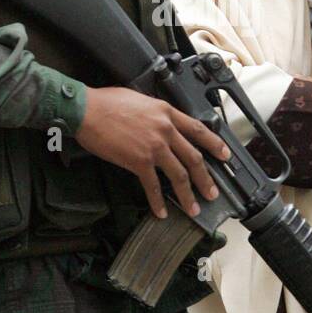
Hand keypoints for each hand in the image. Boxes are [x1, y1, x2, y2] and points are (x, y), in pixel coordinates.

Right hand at [75, 87, 229, 219]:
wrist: (87, 110)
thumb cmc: (107, 103)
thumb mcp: (140, 100)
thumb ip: (155, 113)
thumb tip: (159, 123)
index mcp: (166, 113)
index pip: (198, 129)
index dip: (214, 144)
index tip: (225, 155)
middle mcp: (165, 130)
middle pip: (194, 158)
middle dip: (205, 179)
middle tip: (212, 192)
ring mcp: (154, 147)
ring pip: (179, 175)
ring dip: (188, 195)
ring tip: (194, 208)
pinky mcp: (139, 161)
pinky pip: (153, 186)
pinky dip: (158, 201)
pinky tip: (161, 211)